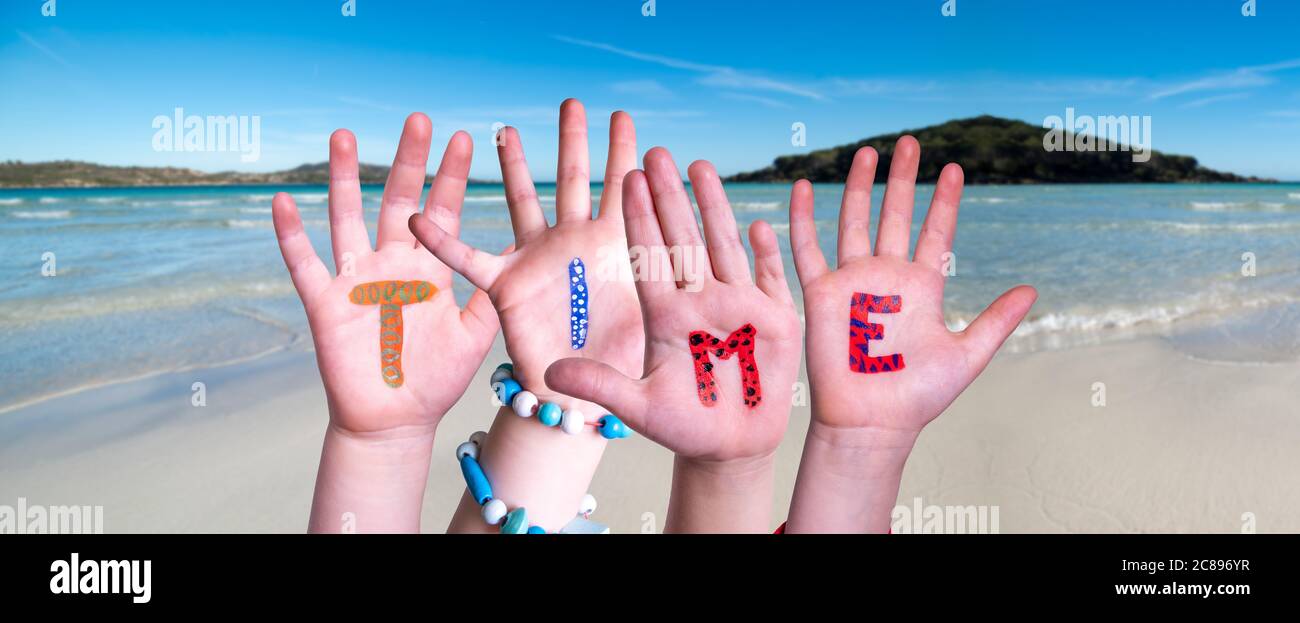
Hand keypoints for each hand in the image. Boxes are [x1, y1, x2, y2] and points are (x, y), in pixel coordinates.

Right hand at [271, 113, 497, 436]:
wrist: (395, 423)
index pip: (441, 212)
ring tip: (342, 136)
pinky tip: (282, 202)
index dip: (451, 177)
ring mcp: (356, 280)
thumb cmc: (436, 380)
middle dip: (408, 161)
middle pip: (397, 201)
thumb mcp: (475, 335)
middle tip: (418, 118)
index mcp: (428, 270)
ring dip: (342, 178)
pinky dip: (291, 235)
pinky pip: (304, 265)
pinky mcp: (326, 304)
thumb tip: (520, 258)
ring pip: (346, 217)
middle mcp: (391, 265)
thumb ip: (492, 296)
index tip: (466, 138)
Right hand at [409, 99, 642, 408]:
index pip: (624, 189)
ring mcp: (539, 260)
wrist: (584, 396)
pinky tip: (419, 217)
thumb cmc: (625, 359)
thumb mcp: (650, 316)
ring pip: (523, 202)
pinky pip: (469, 261)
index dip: (624, 153)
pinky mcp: (508, 288)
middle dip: (573, 140)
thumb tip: (677, 244)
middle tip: (574, 102)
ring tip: (507, 128)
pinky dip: (443, 243)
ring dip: (514, 166)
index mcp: (616, 248)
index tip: (624, 115)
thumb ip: (656, 280)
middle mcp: (575, 245)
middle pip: (573, 180)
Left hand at [546, 147, 801, 462]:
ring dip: (713, 207)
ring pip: (723, 246)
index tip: (627, 178)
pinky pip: (770, 279)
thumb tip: (549, 372)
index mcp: (665, 315)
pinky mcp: (774, 321)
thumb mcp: (637, 407)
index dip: (639, 218)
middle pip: (682, 239)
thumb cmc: (683, 427)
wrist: (730, 448)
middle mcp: (699, 301)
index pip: (648, 256)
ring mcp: (738, 307)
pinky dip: (767, 254)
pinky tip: (759, 223)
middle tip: (656, 152)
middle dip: (670, 196)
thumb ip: (598, 385)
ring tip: (700, 166)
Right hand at [791, 137, 1035, 433]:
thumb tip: (1032, 290)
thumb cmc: (916, 397)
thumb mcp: (967, 355)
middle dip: (903, 179)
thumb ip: (996, 321)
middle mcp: (887, 277)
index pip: (935, 232)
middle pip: (895, 215)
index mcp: (922, 287)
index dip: (944, 201)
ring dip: (859, 186)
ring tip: (868, 152)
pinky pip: (807, 249)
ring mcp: (853, 282)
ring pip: (853, 221)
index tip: (954, 169)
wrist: (871, 422)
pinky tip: (803, 187)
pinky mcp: (821, 294)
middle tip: (911, 142)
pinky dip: (803, 218)